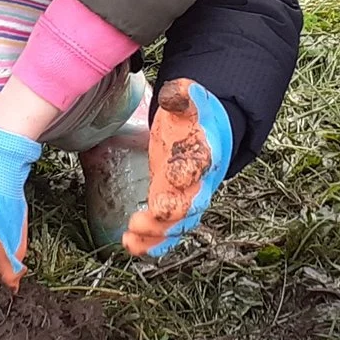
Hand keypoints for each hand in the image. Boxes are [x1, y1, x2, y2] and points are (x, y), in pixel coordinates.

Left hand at [122, 79, 231, 257]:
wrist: (209, 134)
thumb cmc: (193, 118)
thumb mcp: (189, 101)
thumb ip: (181, 97)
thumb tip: (175, 93)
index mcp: (205, 153)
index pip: (198, 164)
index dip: (185, 170)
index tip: (170, 175)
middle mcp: (201, 182)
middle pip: (190, 203)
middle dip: (169, 212)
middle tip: (144, 216)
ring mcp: (190, 200)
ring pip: (179, 225)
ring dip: (156, 235)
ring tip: (130, 238)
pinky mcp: (176, 211)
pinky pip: (168, 233)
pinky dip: (152, 244)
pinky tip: (131, 246)